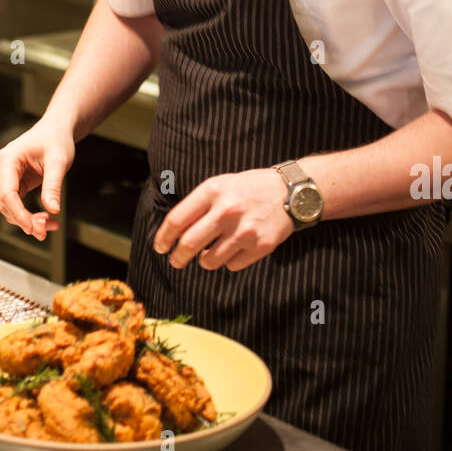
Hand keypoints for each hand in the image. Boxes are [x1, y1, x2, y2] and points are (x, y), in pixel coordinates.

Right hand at [0, 115, 74, 240]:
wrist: (56, 131)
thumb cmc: (56, 139)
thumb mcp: (59, 161)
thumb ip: (53, 185)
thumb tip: (52, 209)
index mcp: (8, 159)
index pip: (7, 194)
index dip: (19, 214)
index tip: (34, 228)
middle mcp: (1, 168)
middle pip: (6, 204)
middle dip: (26, 220)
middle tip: (47, 229)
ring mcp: (4, 176)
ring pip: (10, 208)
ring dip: (28, 220)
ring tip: (51, 224)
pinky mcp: (12, 183)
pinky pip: (16, 205)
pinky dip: (29, 215)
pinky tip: (46, 219)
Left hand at [153, 167, 294, 271]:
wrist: (290, 192)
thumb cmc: (248, 189)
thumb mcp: (220, 185)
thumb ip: (197, 206)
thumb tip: (173, 234)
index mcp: (213, 190)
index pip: (177, 219)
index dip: (164, 237)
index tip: (161, 247)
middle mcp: (227, 210)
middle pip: (189, 244)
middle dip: (178, 258)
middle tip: (176, 261)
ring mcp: (245, 230)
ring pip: (209, 261)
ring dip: (205, 261)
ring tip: (210, 253)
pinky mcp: (261, 246)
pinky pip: (232, 265)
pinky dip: (229, 261)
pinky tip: (236, 248)